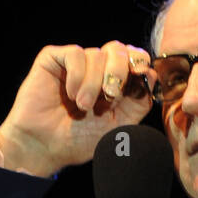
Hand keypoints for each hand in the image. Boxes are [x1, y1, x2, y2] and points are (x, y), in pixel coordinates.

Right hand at [0, 41, 154, 175]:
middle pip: (119, 49)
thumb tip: (151, 75)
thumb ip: (139, 102)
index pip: (136, 59)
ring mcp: (77, 63)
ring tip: (83, 106)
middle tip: (110, 95)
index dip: (140, 65)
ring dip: (93, 84)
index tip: (139, 80)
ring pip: (96, 54)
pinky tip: (71, 94)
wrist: (47, 147)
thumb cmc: (80, 139)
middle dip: (119, 71)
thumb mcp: (119, 125)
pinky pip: (76, 54)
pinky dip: (77, 75)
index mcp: (116, 82)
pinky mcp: (54, 59)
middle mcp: (98, 69)